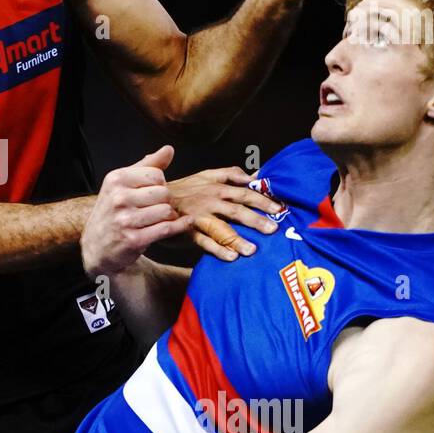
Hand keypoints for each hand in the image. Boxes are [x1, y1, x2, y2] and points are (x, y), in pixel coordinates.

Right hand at [82, 146, 192, 277]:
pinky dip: (179, 226)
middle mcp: (118, 198)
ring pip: (166, 211)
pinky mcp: (133, 239)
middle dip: (165, 201)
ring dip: (169, 216)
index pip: (157, 174)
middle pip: (164, 193)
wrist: (96, 247)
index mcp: (115, 179)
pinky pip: (167, 228)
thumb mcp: (122, 185)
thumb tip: (169, 149)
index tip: (151, 193)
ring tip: (158, 219)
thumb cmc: (113, 212)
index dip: (160, 184)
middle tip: (155, 209)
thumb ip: (147, 166)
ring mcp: (125, 220)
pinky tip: (182, 224)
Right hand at [166, 165, 285, 260]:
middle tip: (273, 229)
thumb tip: (256, 175)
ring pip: (221, 227)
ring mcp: (199, 216)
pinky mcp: (188, 231)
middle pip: (237, 210)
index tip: (281, 208)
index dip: (263, 199)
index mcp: (217, 187)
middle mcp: (210, 201)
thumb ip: (231, 174)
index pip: (245, 192)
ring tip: (252, 250)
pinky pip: (204, 241)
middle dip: (256, 219)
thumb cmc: (184, 189)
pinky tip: (231, 258)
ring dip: (237, 239)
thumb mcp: (206, 175)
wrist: (152, 198)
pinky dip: (217, 249)